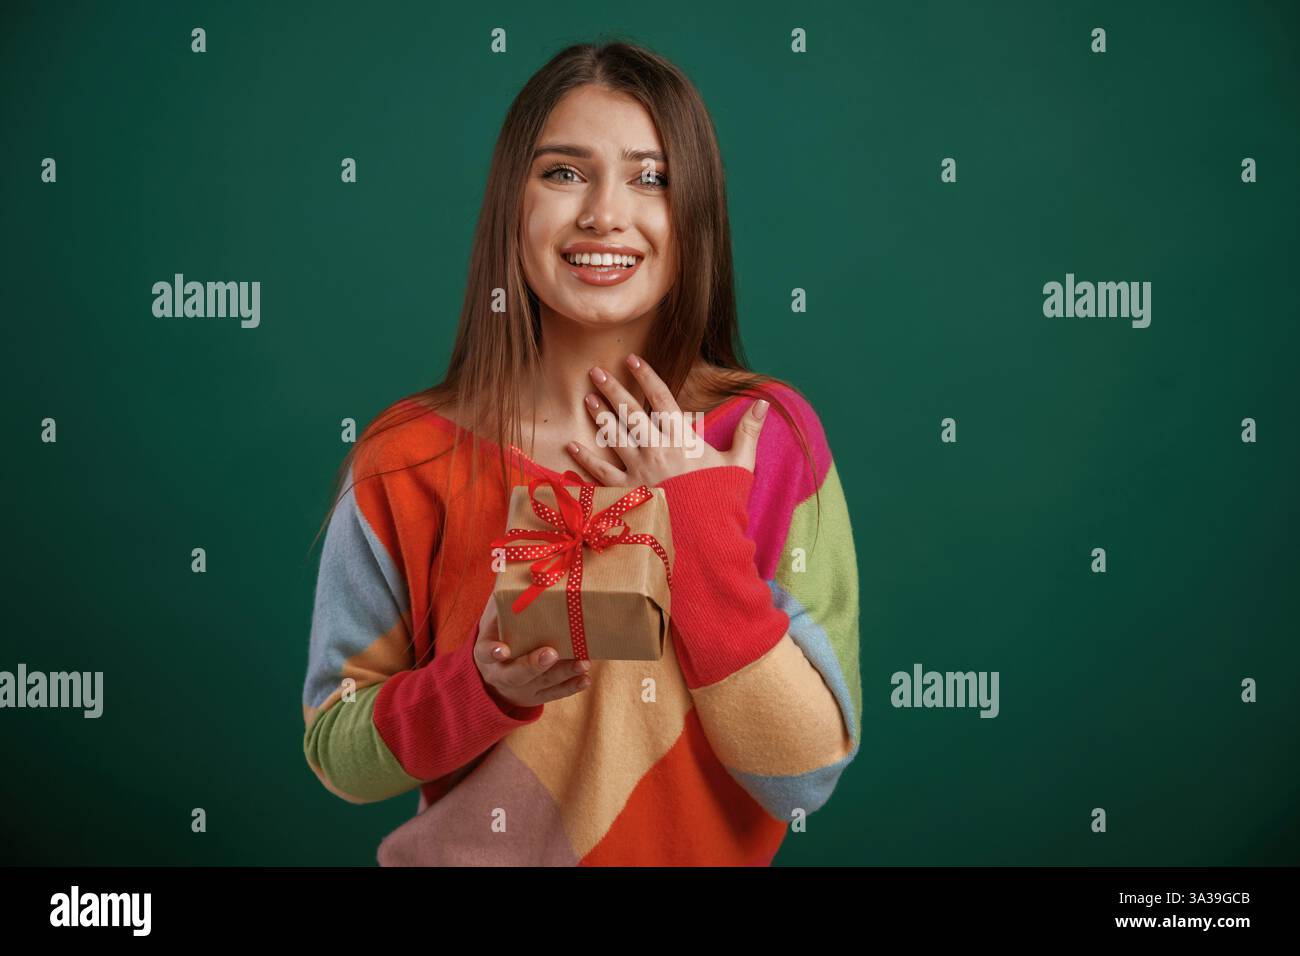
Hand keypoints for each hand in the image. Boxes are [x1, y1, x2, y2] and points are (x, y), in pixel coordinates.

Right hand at [472, 596, 591, 709]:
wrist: (495, 673)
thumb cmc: (500, 634)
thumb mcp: (495, 617)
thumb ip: (505, 599)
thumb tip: (520, 571)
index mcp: (486, 653)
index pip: (485, 653)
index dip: (493, 652)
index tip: (503, 649)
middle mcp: (501, 674)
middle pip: (515, 675)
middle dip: (533, 665)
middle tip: (551, 653)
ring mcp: (520, 688)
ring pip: (541, 683)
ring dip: (562, 673)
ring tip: (582, 662)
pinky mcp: (536, 696)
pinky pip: (554, 694)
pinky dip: (571, 687)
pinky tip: (585, 678)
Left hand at [566, 354, 769, 486]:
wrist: (706, 541)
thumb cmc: (723, 503)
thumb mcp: (740, 466)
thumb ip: (748, 432)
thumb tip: (763, 402)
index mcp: (682, 440)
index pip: (661, 398)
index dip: (646, 376)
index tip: (632, 360)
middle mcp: (656, 450)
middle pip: (630, 413)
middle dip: (612, 389)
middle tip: (596, 371)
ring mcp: (639, 472)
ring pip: (613, 437)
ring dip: (599, 417)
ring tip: (587, 399)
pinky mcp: (627, 494)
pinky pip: (600, 474)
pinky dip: (585, 460)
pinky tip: (571, 447)